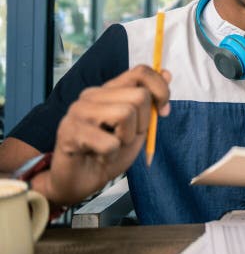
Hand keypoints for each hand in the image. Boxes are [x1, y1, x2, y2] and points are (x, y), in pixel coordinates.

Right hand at [40, 65, 170, 205]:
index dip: (160, 90)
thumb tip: (167, 74)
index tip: (163, 112)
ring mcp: (78, 111)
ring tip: (113, 146)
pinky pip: (110, 142)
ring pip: (125, 114)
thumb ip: (150, 102)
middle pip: (139, 96)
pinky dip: (112, 154)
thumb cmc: (109, 153)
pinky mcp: (69, 131)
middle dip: (143, 123)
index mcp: (109, 90)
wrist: (82, 180)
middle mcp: (92, 95)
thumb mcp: (138, 127)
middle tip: (127, 137)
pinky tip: (100, 155)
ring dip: (126, 138)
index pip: (141, 72)